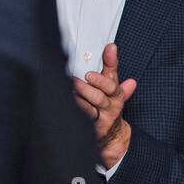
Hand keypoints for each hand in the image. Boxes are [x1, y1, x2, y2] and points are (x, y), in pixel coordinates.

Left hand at [73, 42, 136, 169]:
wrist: (112, 135)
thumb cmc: (107, 108)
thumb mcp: (110, 88)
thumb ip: (109, 69)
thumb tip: (111, 48)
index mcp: (115, 94)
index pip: (113, 76)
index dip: (111, 61)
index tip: (109, 48)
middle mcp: (110, 106)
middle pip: (103, 94)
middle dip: (95, 84)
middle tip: (84, 77)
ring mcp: (101, 118)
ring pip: (92, 108)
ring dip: (82, 99)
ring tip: (72, 89)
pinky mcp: (93, 130)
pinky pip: (83, 121)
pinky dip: (76, 113)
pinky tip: (68, 106)